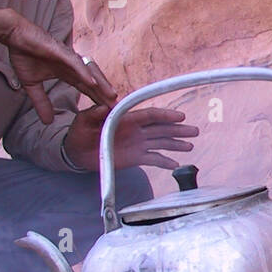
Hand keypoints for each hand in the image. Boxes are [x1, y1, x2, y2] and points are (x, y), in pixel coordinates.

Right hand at [0, 7, 116, 121]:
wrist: (14, 35)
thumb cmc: (24, 55)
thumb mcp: (32, 86)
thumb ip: (41, 102)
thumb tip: (47, 121)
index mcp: (67, 72)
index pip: (86, 88)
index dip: (96, 99)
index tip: (107, 111)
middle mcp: (72, 65)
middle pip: (92, 82)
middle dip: (104, 95)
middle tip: (116, 108)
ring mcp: (68, 57)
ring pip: (89, 72)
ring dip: (100, 84)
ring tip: (111, 97)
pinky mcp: (61, 51)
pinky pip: (75, 64)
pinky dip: (84, 73)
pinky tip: (92, 83)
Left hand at [64, 105, 197, 170]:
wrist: (77, 151)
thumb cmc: (79, 132)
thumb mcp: (83, 120)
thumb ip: (95, 113)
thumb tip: (106, 106)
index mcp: (127, 119)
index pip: (150, 115)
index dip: (165, 116)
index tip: (180, 117)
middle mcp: (136, 130)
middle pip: (161, 128)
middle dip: (178, 129)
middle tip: (194, 131)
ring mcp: (138, 144)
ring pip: (161, 142)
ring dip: (176, 144)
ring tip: (190, 146)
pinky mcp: (136, 157)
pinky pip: (154, 159)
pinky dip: (164, 162)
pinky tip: (175, 164)